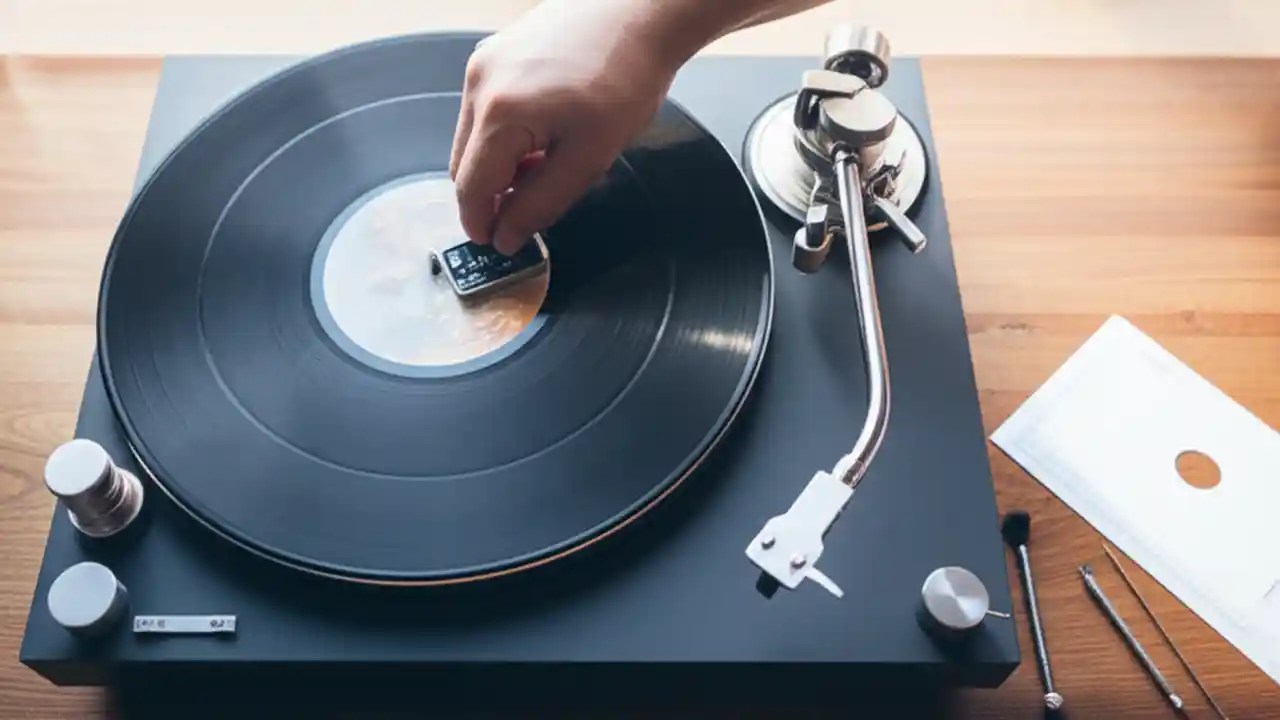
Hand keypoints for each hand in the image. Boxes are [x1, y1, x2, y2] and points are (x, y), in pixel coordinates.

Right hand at [449, 0, 688, 253]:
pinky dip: (504, 134)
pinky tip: (544, 134)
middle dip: (490, 195)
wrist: (639, 12)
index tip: (498, 246)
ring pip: (472, 138)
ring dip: (498, 164)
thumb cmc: (625, 78)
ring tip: (546, 166)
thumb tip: (506, 237)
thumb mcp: (589, 157)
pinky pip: (484, 109)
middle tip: (529, 210)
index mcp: (499, 114)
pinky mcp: (494, 52)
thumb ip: (541, 203)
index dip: (481, 223)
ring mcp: (483, 63)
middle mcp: (479, 84)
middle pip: (463, 164)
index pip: (471, 188)